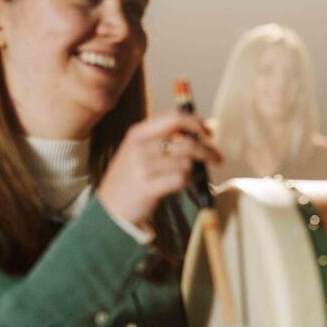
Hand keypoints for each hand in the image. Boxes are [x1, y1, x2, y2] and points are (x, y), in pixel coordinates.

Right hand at [96, 109, 222, 227]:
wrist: (110, 208)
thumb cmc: (131, 178)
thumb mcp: (138, 151)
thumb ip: (162, 139)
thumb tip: (197, 132)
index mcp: (138, 133)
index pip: (174, 118)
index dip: (196, 123)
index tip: (209, 132)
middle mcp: (139, 147)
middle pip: (187, 142)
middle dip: (207, 151)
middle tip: (217, 158)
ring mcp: (142, 167)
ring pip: (186, 163)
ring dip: (195, 170)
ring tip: (190, 176)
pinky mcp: (148, 187)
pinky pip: (181, 179)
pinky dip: (187, 183)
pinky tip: (182, 185)